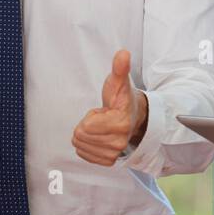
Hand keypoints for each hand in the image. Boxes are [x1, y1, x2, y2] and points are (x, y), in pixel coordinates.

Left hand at [72, 49, 147, 165]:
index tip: (104, 111)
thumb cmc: (122, 99)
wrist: (133, 116)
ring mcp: (114, 153)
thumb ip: (119, 68)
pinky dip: (88, 145)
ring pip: (81, 146)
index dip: (90, 115)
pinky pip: (84, 155)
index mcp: (120, 123)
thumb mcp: (118, 81)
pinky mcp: (109, 160)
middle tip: (102, 118)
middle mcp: (119, 142)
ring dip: (88, 135)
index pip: (85, 127)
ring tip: (101, 126)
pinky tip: (99, 136)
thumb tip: (123, 54)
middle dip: (87, 125)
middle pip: (80, 137)